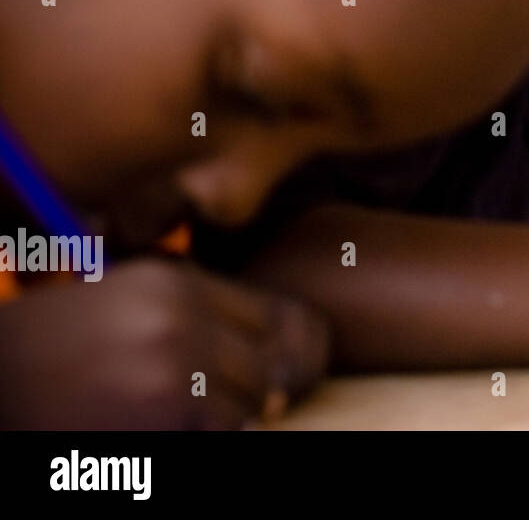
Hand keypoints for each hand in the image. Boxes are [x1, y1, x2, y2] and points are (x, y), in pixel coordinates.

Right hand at [0, 258, 328, 428]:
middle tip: (203, 401)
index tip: (239, 369)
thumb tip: (278, 386)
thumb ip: (200, 318)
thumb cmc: (63, 342)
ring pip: (245, 404)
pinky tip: (156, 426)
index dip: (259, 349)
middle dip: (243, 390)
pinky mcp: (161, 413)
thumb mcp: (130, 300)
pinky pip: (215, 432)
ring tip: (172, 412)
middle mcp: (181, 317)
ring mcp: (173, 366)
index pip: (268, 317)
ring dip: (221, 417)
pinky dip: (198, 435)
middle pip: (262, 365)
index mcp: (176, 281)